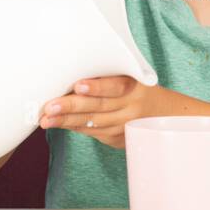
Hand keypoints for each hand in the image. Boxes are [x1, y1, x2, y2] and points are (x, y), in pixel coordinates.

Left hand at [38, 76, 174, 149]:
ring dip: (66, 121)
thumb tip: (72, 70)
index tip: (77, 85)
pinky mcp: (118, 138)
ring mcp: (125, 125)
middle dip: (70, 107)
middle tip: (48, 107)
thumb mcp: (132, 76)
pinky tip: (58, 123)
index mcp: (135, 86)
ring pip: (93, 123)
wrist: (163, 115)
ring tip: (46, 119)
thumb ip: (108, 75)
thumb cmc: (138, 89)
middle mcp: (131, 107)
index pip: (115, 86)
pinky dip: (74, 127)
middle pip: (99, 107)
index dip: (96, 86)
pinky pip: (93, 133)